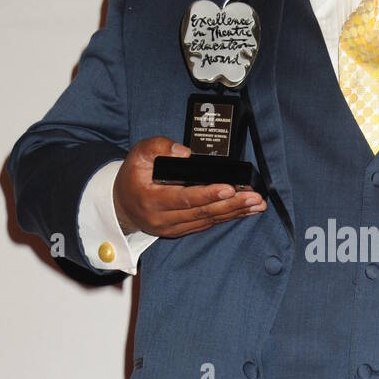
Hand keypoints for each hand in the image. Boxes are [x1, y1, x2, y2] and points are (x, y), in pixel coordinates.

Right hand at [113, 137, 266, 237]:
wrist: (122, 205)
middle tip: (253, 197)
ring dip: (234, 212)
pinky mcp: (182, 230)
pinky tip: (245, 211)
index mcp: (151, 200)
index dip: (207, 194)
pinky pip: (207, 224)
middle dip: (231, 205)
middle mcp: (163, 219)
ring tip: (256, 204)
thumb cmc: (133, 176)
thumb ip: (158, 147)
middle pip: (202, 212)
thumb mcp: (138, 154)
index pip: (183, 198)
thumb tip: (185, 153)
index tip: (229, 188)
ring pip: (208, 220)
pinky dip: (227, 217)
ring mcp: (173, 228)